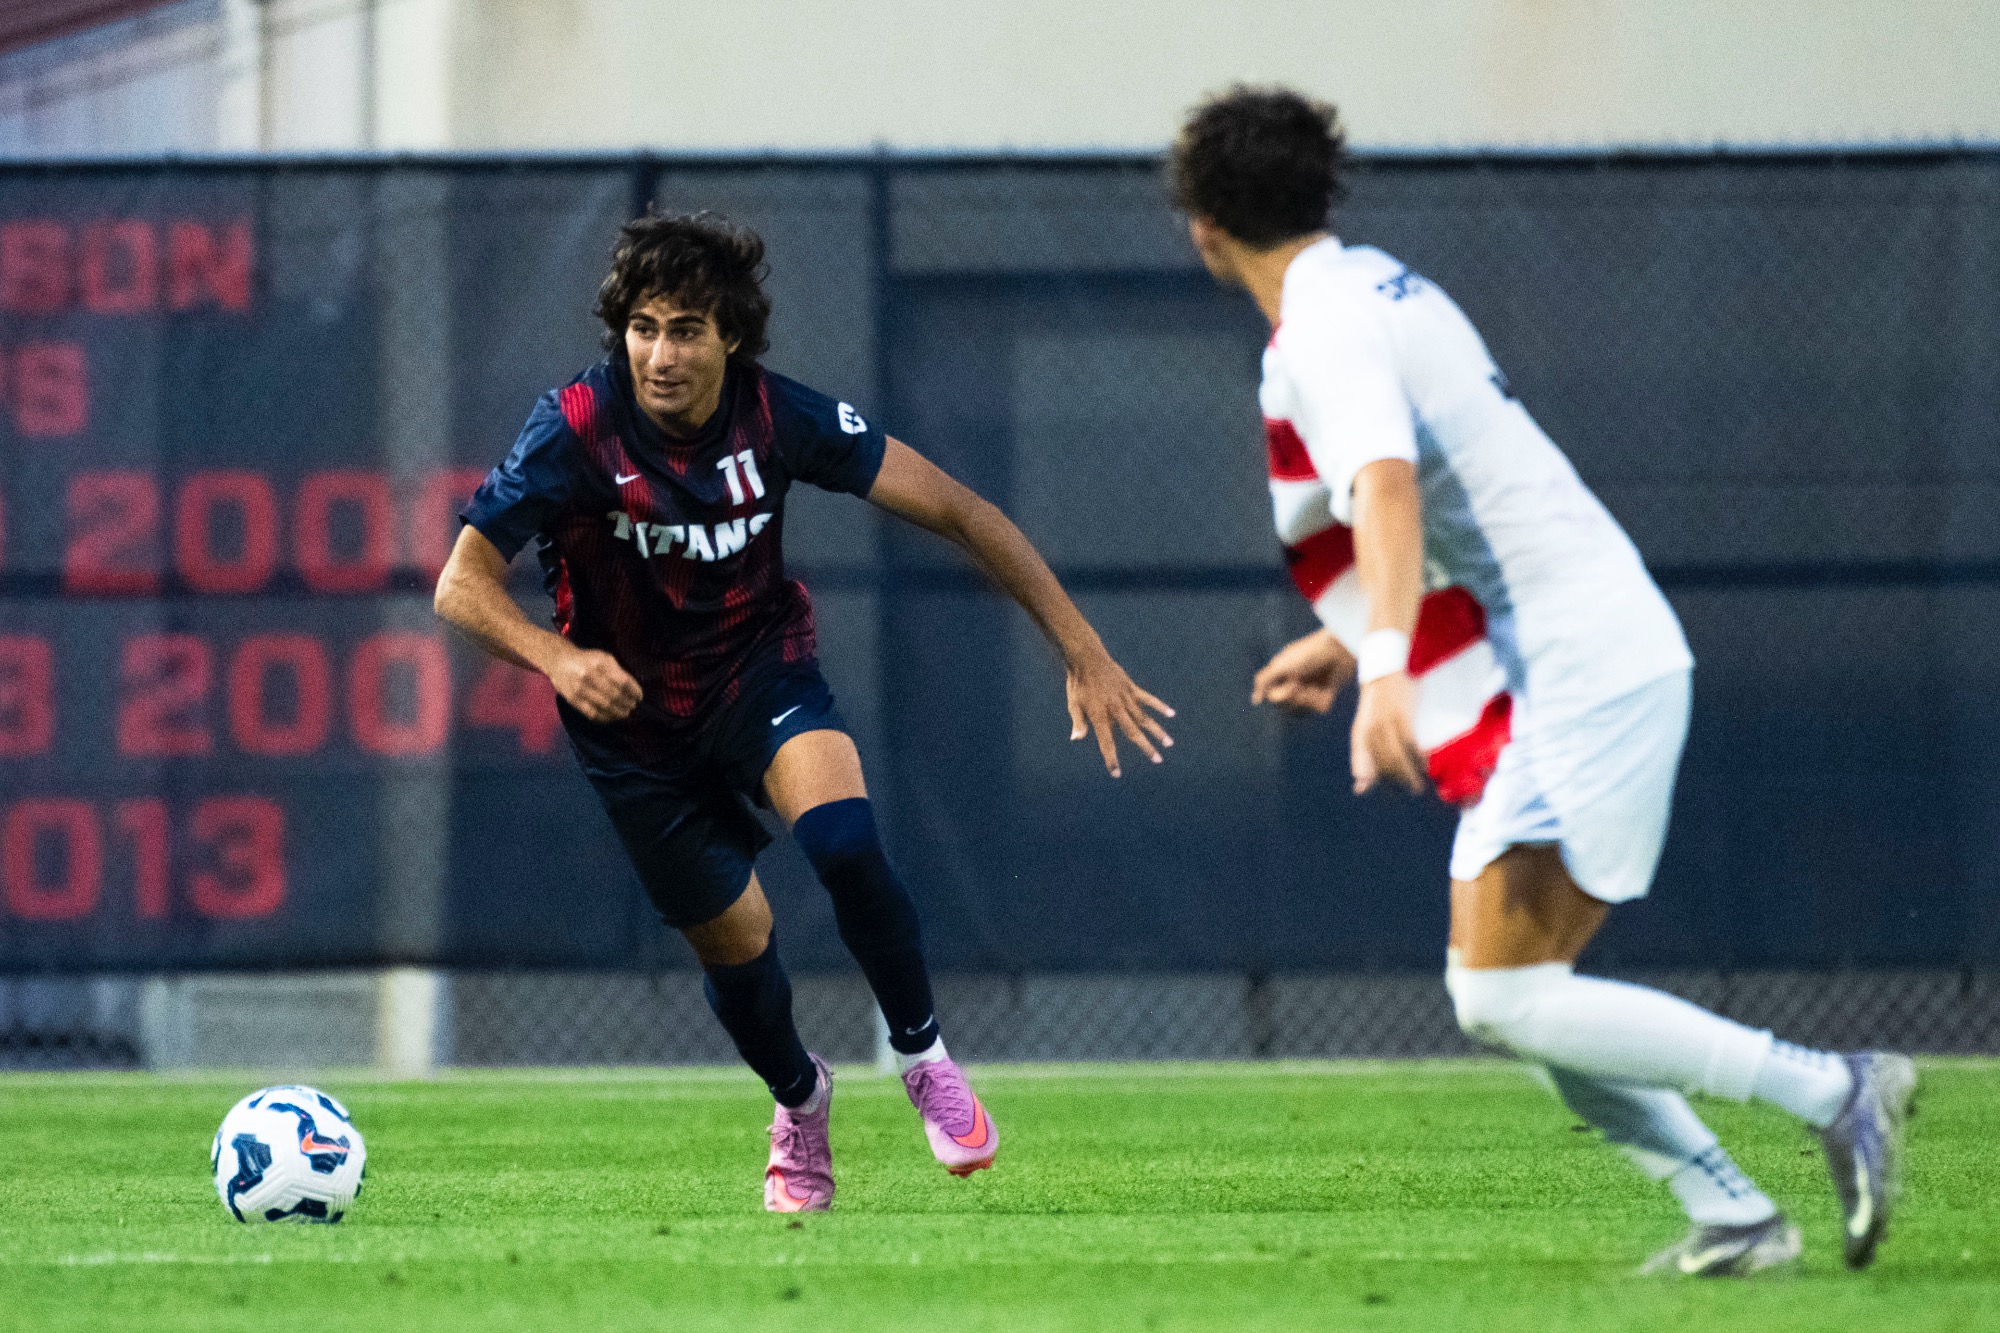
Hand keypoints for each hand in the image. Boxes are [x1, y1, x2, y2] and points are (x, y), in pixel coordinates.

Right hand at [548, 646, 641, 722]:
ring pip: (605, 706)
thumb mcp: (604, 658)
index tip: (639, 697)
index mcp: (600, 664)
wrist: (559, 661)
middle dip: (627, 703)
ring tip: (625, 713)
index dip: (634, 692)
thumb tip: (632, 689)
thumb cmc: (587, 660)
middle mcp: (589, 676)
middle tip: (633, 706)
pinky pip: (592, 714)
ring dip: (618, 712)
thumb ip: (618, 671)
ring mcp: (580, 689)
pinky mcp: (573, 700)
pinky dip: (605, 718)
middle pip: (614, 695)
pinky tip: (612, 717)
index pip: (623, 682)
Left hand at [1065, 646, 1174, 777]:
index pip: (1106, 742)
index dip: (1111, 758)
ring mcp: (1125, 698)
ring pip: (1144, 718)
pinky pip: (1147, 699)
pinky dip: (1159, 706)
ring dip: (1157, 731)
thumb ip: (1078, 722)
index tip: (1116, 773)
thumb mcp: (1074, 704)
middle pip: (1133, 732)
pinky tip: (1171, 714)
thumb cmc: (1078, 684)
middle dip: (1146, 747)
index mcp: (1099, 715)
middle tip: (1158, 760)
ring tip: (1169, 743)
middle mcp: (1115, 709)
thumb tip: (1076, 739)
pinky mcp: (1131, 688)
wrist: (1087, 659)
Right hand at [1251, 630, 1353, 714]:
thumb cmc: (1308, 653)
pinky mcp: (1326, 698)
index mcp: (1283, 676)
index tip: (1290, 683)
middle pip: (1286, 707)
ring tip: (1315, 685)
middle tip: (1300, 683)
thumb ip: (1264, 681)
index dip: (1279, 696)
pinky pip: (1319, 709)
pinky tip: (1326, 687)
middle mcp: (1295, 685)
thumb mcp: (1280, 664)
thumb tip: (1254, 700)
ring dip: (1307, 699)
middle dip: (1292, 697)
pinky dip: (1320, 699)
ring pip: (1302, 711)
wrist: (1339, 650)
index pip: (1273, 699)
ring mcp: (1310, 692)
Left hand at [1351, 673, 1427, 794]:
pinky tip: (1423, 765)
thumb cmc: (1380, 699)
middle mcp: (1371, 729)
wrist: (1388, 668)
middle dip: (1396, 781)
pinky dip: (1416, 757)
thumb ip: (1365, 750)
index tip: (1372, 789)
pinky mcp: (1402, 715)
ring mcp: (1386, 722)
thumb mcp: (1368, 722)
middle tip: (1410, 790)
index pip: (1361, 760)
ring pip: (1396, 757)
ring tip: (1416, 787)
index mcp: (1360, 730)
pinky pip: (1409, 743)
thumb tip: (1361, 784)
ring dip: (1407, 775)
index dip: (1368, 776)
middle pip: (1382, 764)